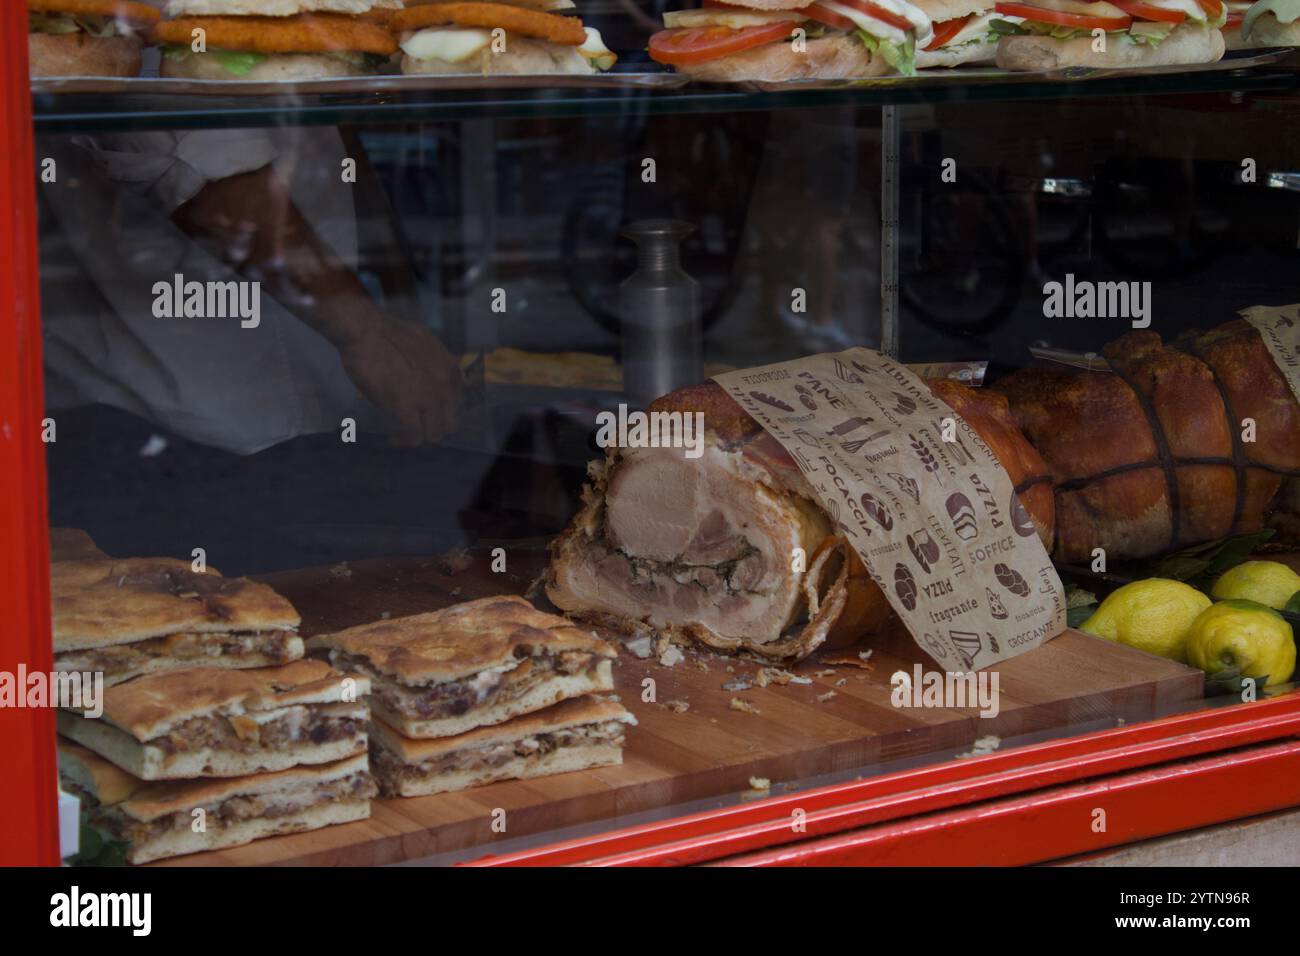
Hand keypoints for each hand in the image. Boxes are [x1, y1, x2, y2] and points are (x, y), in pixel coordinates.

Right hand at [340, 316, 463, 445]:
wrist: (366, 330)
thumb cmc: (386, 333)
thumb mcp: (424, 343)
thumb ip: (434, 363)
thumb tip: (430, 378)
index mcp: (449, 368)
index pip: (456, 403)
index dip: (441, 412)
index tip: (426, 414)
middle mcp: (444, 384)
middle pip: (449, 424)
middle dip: (433, 428)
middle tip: (416, 427)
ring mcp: (427, 396)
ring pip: (433, 433)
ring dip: (419, 436)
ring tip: (403, 434)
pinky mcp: (405, 404)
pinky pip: (413, 434)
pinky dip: (404, 440)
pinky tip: (394, 438)